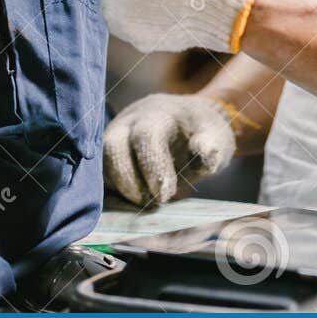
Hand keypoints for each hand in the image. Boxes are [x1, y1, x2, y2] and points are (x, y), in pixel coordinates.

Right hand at [104, 93, 237, 206]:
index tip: (165, 194)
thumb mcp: (216, 136)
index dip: (152, 166)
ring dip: (117, 188)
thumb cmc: (204, 132)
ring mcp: (115, 133)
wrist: (189, 122)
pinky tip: (131, 204)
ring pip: (100, 161)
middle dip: (127, 180)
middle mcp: (130, 120)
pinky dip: (111, 191)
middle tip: (149, 203)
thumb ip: (212, 146)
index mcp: (159, 113)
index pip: (146, 136)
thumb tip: (208, 151)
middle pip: (112, 146)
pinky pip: (99, 172)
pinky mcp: (108, 151)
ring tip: (142, 205)